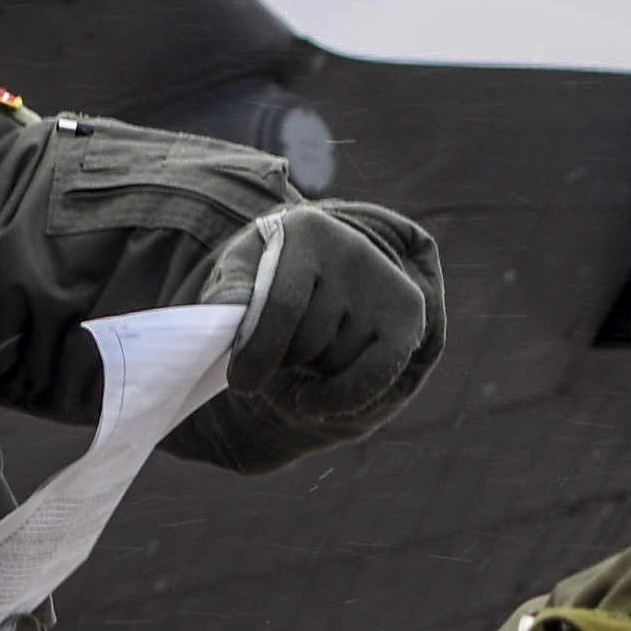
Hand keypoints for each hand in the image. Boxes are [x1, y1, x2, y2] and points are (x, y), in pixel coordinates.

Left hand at [207, 200, 434, 427]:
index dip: (256, 353)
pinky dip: (341, 396)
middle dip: (282, 358)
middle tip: (275, 347)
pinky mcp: (408, 313)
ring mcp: (385, 281)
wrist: (315, 264)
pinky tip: (311, 399)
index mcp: (307, 231)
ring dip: (311, 369)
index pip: (282, 305)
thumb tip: (223, 309)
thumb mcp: (239, 270)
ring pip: (335, 360)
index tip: (239, 383)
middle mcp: (354, 249)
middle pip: (309, 340)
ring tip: (303, 345)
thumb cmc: (267, 273)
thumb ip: (228, 288)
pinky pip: (376, 373)